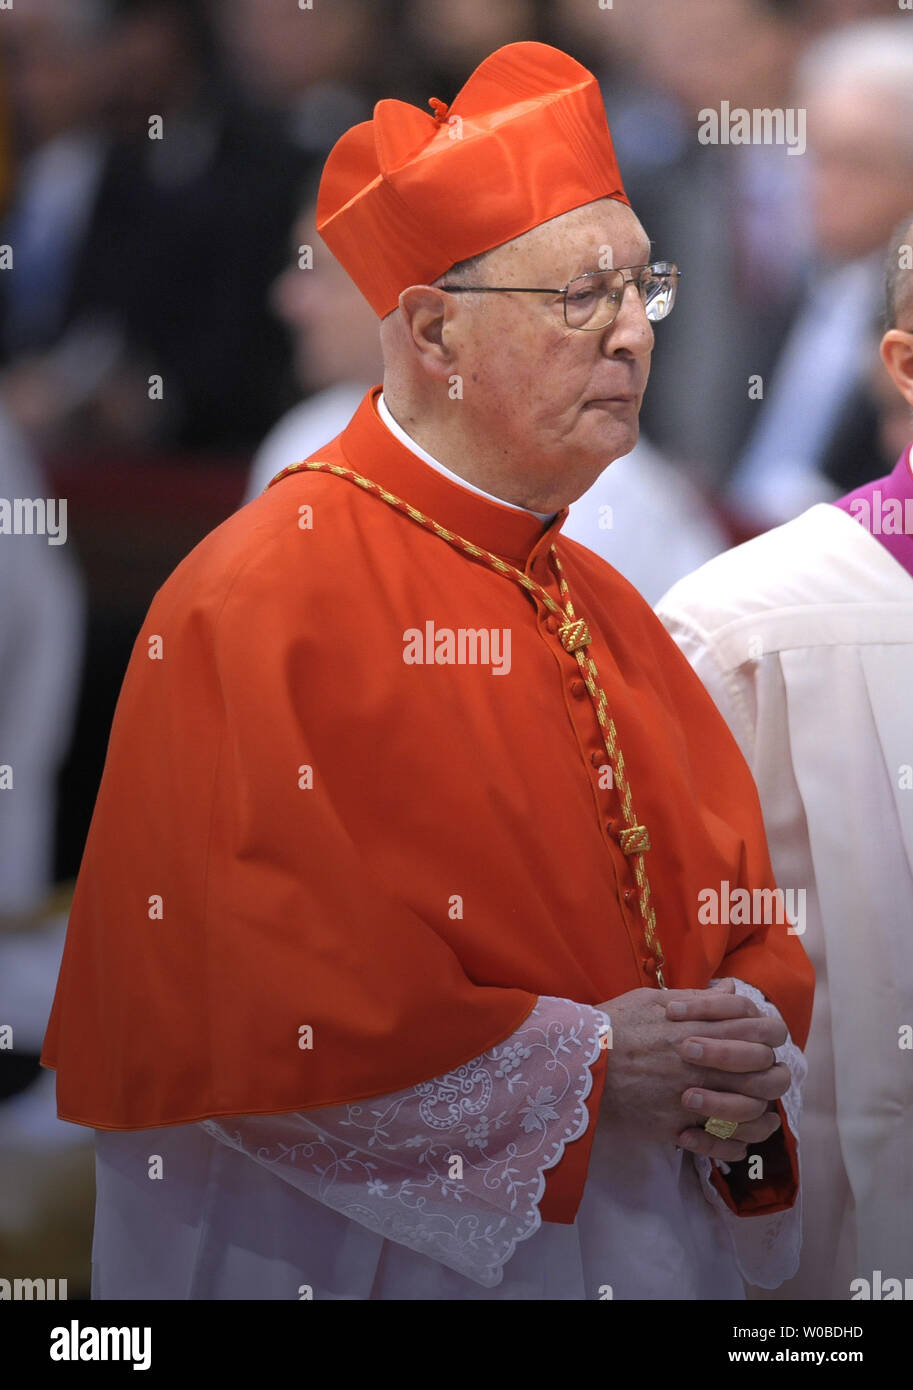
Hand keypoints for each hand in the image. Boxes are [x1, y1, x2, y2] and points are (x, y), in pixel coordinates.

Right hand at [597, 982, 786, 1160]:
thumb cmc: (614, 1025)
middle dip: (772, 1074)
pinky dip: (735, 1145)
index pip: (760, 1028)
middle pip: (766, 1072)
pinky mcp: (676, 1126)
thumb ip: (699, 997)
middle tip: (765, 1077)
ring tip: (764, 1114)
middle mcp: (704, 1064)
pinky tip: (738, 1141)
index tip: (759, 1040)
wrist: (579, 1062)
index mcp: (702, 1028)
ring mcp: (693, 1097)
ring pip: (751, 1111)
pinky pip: (720, 1143)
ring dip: (762, 1114)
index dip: (767, 1034)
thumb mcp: (654, 998)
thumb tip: (731, 989)